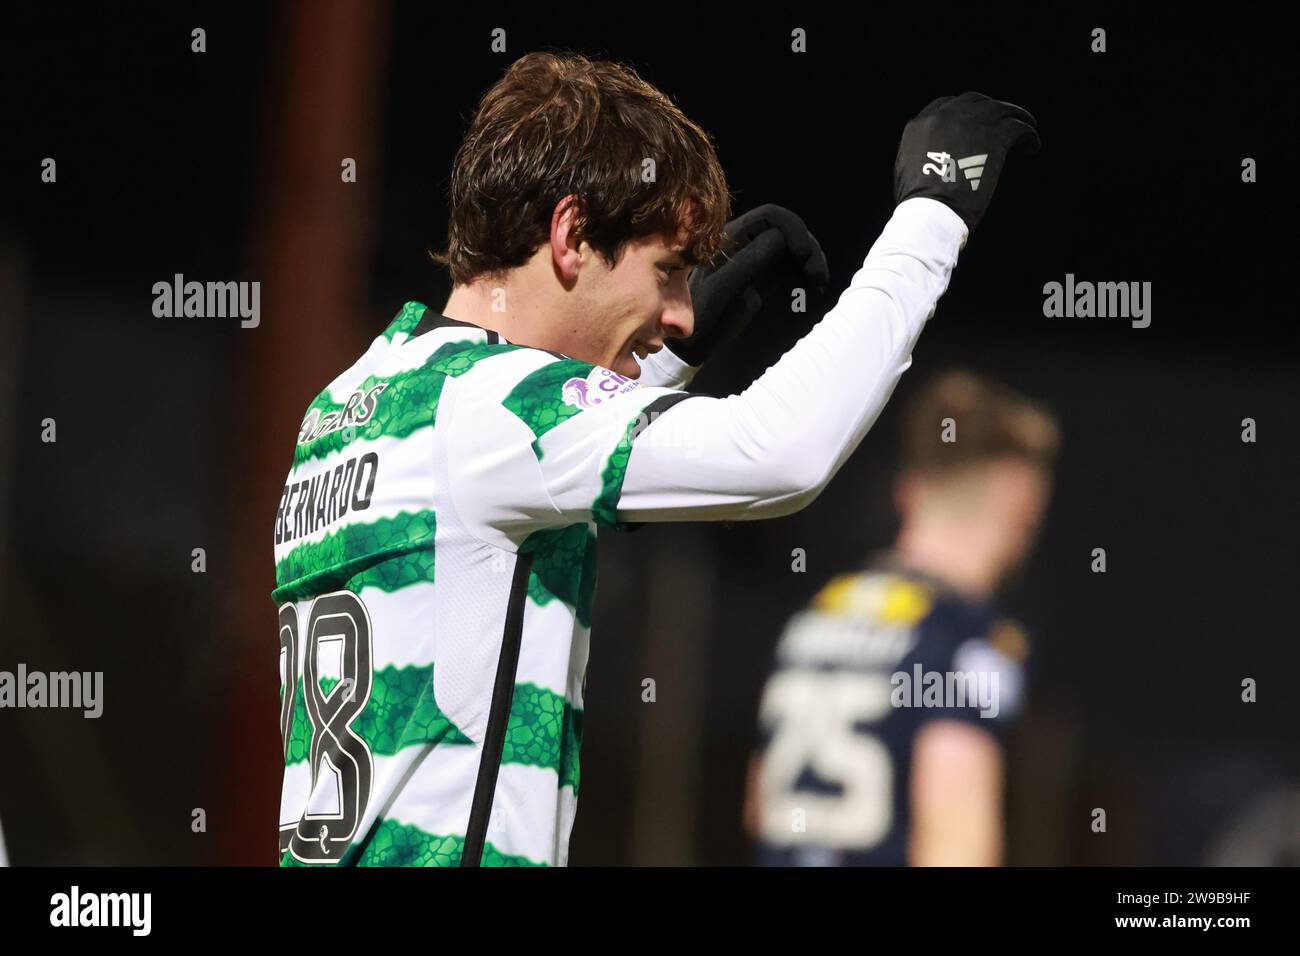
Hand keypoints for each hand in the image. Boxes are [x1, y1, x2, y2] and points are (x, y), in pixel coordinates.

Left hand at [668, 204, 829, 367]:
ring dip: (810, 261)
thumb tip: (778, 238)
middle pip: (787, 230)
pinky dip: (805, 273)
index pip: (770, 216)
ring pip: (792, 248)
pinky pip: (790, 266)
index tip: (804, 253)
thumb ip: (748, 261)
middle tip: (818, 274)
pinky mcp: (764, 278)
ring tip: (819, 283)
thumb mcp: (723, 288)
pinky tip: (814, 287)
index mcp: (733, 238)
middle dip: (806, 246)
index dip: (793, 228)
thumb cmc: (702, 315)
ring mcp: (757, 260)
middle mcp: (747, 244)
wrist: (693, 342)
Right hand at [894, 92, 1040, 231]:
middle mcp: (945, 116)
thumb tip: (936, 155)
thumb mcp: (907, 170)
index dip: (962, 112)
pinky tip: (1032, 146)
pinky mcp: (995, 136)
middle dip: (989, 111)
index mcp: (921, 124)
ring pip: (1002, 110)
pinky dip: (1028, 136)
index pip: (945, 105)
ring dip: (1015, 117)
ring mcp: (972, 123)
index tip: (973, 121)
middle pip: (975, 101)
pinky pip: (1019, 127)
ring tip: (1026, 127)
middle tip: (1000, 123)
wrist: (931, 211)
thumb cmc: (917, 204)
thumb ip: (921, 153)